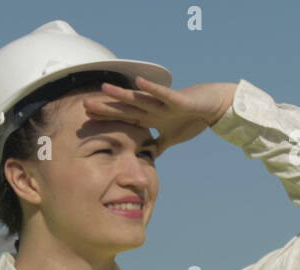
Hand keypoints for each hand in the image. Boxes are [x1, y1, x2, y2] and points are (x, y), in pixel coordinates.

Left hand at [82, 77, 237, 155]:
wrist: (215, 107)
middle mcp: (153, 108)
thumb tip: (149, 157)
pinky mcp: (178, 99)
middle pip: (125, 108)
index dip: (106, 119)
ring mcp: (163, 103)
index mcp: (150, 117)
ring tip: (104, 88)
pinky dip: (152, 89)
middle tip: (84, 106)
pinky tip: (139, 82)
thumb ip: (159, 145)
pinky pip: (163, 94)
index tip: (86, 120)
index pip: (123, 119)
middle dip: (106, 107)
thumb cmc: (194, 118)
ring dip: (122, 94)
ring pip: (139, 98)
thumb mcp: (172, 137)